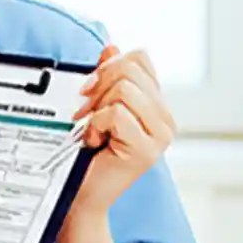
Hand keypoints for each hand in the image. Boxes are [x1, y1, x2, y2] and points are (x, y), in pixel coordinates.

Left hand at [70, 44, 176, 218]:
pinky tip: (93, 140)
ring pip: (124, 90)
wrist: (78, 196)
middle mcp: (163, 119)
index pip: (139, 58)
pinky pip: (117, 114)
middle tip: (84, 111)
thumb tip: (111, 46)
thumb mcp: (94, 108)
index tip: (88, 88)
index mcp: (154, 105)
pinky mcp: (146, 151)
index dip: (108, 65)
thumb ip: (106, 78)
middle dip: (98, 85)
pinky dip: (96, 124)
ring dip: (96, 108)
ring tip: (91, 129)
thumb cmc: (82, 154)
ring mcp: (159, 135)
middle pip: (130, 69)